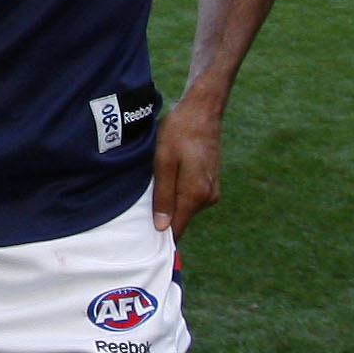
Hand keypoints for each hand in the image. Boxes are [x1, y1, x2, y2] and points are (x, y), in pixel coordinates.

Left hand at [153, 96, 224, 232]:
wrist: (202, 111)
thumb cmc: (179, 132)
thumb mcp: (163, 162)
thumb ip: (163, 196)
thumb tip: (162, 227)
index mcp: (196, 194)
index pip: (177, 229)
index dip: (160, 237)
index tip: (143, 241)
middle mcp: (208, 197)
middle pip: (180, 219)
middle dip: (162, 216)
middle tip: (141, 204)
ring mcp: (212, 190)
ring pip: (185, 208)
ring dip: (170, 202)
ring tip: (156, 182)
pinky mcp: (211, 183)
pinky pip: (191, 197)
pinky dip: (178, 193)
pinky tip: (169, 177)